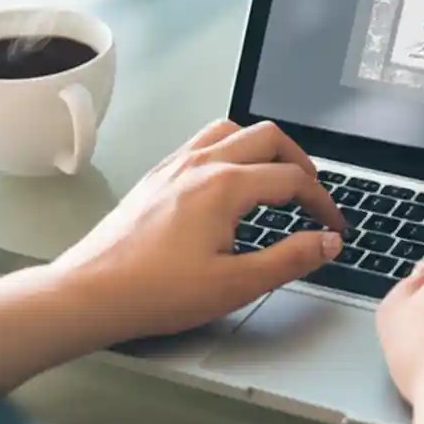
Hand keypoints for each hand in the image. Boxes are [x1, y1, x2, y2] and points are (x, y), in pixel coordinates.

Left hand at [53, 119, 346, 340]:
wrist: (91, 293)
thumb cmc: (154, 291)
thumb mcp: (236, 284)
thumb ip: (290, 259)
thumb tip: (327, 242)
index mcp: (224, 186)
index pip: (293, 179)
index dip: (323, 202)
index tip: (333, 226)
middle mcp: (201, 164)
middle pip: (269, 137)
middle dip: (301, 163)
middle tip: (314, 194)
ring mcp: (176, 165)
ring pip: (234, 130)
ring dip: (265, 147)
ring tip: (278, 176)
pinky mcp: (158, 175)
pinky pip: (204, 141)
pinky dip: (232, 149)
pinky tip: (232, 178)